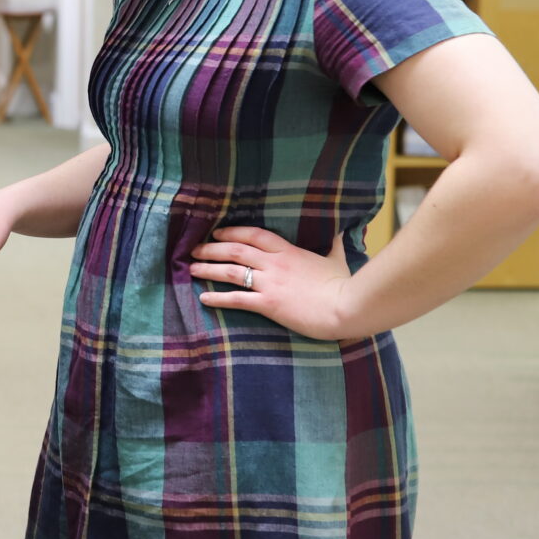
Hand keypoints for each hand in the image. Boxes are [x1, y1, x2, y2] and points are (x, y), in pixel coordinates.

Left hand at [189, 227, 357, 340]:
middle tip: (194, 250)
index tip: (217, 232)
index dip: (232, 231)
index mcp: (288, 251)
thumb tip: (341, 232)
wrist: (346, 307)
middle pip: (235, 250)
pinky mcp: (269, 304)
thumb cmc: (344, 284)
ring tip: (191, 269)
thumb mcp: (337, 259)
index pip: (254, 234)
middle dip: (211, 248)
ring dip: (208, 269)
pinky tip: (203, 299)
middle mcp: (274, 264)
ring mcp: (270, 283)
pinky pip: (237, 299)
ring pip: (231, 271)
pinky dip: (217, 298)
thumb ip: (334, 245)